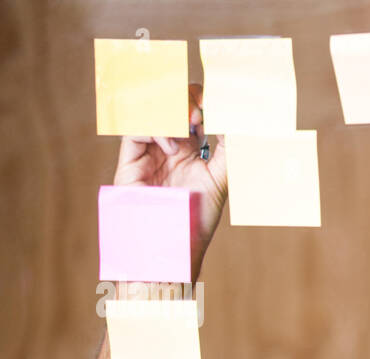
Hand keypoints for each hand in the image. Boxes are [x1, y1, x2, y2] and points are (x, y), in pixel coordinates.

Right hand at [113, 83, 227, 277]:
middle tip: (201, 112)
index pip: (193, 112)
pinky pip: (136, 130)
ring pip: (151, 112)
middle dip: (186, 100)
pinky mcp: (131, 162)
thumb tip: (238, 121)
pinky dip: (156, 130)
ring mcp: (149, 152)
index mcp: (192, 150)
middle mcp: (169, 147)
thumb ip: (228, 150)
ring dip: (171, 112)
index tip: (217, 105)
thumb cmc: (196, 220)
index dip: (202, 102)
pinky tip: (173, 148)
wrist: (173, 247)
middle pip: (171, 105)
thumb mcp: (221, 180)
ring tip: (190, 126)